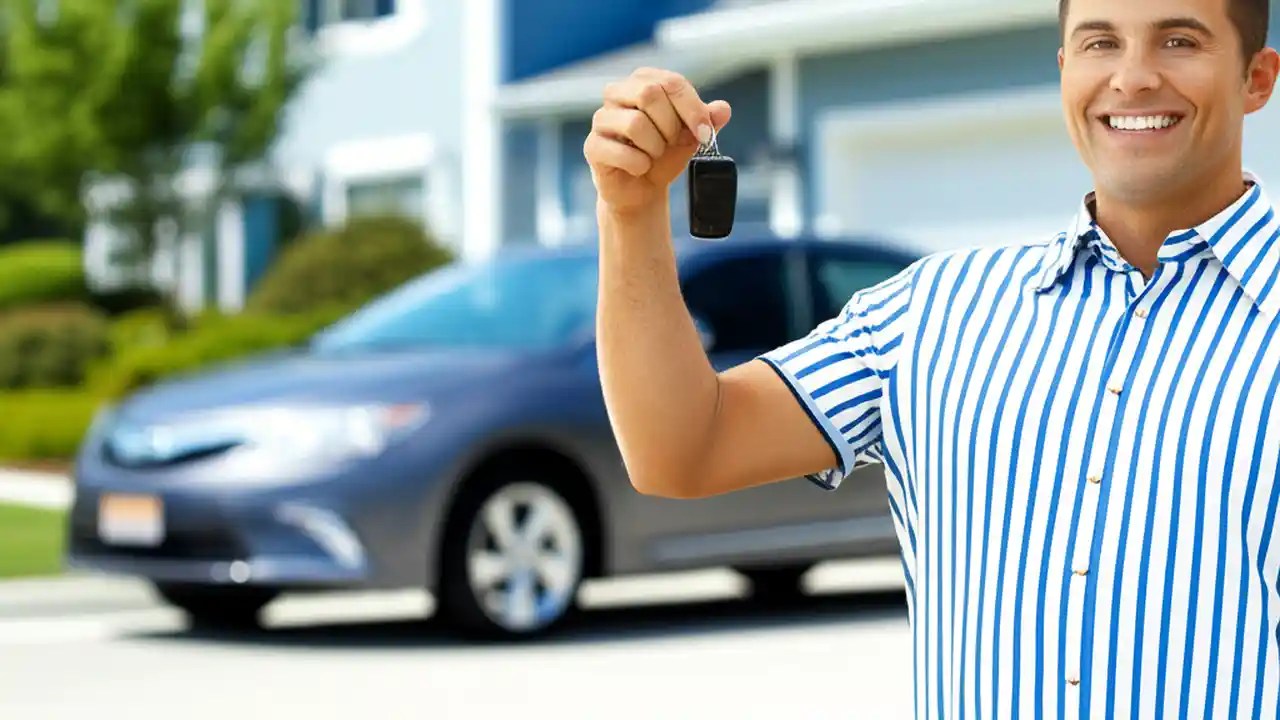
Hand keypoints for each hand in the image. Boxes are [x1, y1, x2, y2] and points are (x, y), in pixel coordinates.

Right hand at [584, 67, 731, 215]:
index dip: (692, 108)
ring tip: (654, 156)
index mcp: (643, 80)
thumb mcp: (691, 136)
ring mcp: (601, 119)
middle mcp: (617, 93)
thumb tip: (723, 109)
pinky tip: (639, 168)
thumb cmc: (664, 155)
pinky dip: (639, 164)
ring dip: (655, 147)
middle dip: (671, 125)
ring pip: (635, 123)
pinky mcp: (592, 146)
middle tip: (673, 143)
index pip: (671, 82)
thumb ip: (707, 120)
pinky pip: (620, 151)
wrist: (642, 189)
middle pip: (649, 93)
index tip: (704, 133)